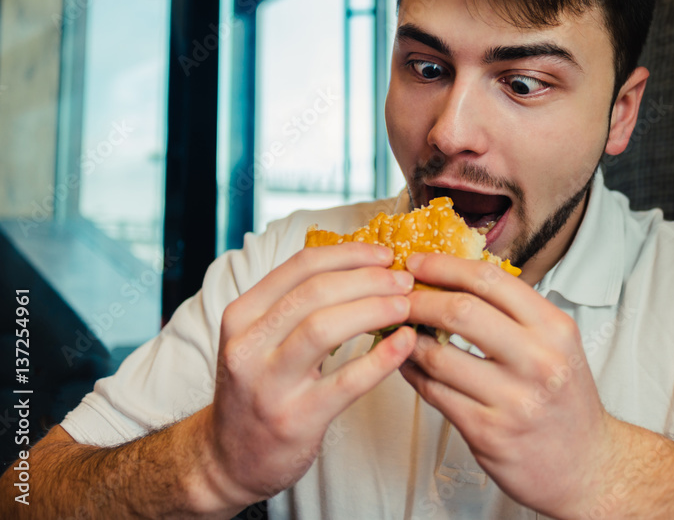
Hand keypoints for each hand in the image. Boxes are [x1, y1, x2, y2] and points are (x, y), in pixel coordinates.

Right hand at [200, 243, 416, 510]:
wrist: (228, 459)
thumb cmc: (258, 388)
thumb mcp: (260, 338)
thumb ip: (297, 304)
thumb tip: (362, 265)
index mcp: (242, 315)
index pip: (300, 266)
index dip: (350, 254)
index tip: (385, 254)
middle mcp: (249, 345)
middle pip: (316, 291)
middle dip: (368, 279)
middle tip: (404, 280)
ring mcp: (269, 383)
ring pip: (325, 328)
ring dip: (374, 309)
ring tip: (406, 306)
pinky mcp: (295, 418)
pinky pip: (346, 381)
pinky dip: (381, 358)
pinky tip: (405, 344)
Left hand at [399, 252, 617, 517]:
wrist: (588, 466)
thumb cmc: (566, 400)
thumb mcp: (558, 345)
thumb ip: (516, 314)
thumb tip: (455, 278)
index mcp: (554, 328)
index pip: (491, 280)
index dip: (445, 266)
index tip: (417, 261)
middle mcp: (538, 360)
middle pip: (461, 310)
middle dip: (418, 299)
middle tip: (397, 296)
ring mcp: (513, 399)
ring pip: (439, 355)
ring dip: (409, 340)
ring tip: (398, 332)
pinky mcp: (488, 432)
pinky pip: (435, 393)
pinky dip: (413, 374)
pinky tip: (407, 364)